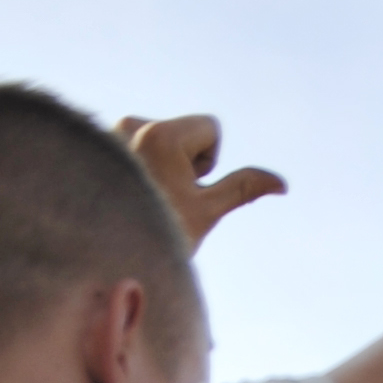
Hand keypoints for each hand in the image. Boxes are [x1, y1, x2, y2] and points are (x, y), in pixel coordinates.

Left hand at [112, 113, 287, 253]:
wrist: (105, 257)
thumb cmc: (160, 238)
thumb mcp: (207, 213)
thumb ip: (243, 188)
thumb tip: (282, 183)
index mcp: (161, 135)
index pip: (211, 127)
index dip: (209, 162)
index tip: (188, 189)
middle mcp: (132, 125)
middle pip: (186, 130)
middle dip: (186, 162)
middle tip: (167, 197)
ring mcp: (112, 133)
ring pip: (161, 136)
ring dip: (163, 163)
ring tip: (148, 197)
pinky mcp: (100, 143)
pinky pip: (137, 142)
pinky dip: (141, 164)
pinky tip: (128, 192)